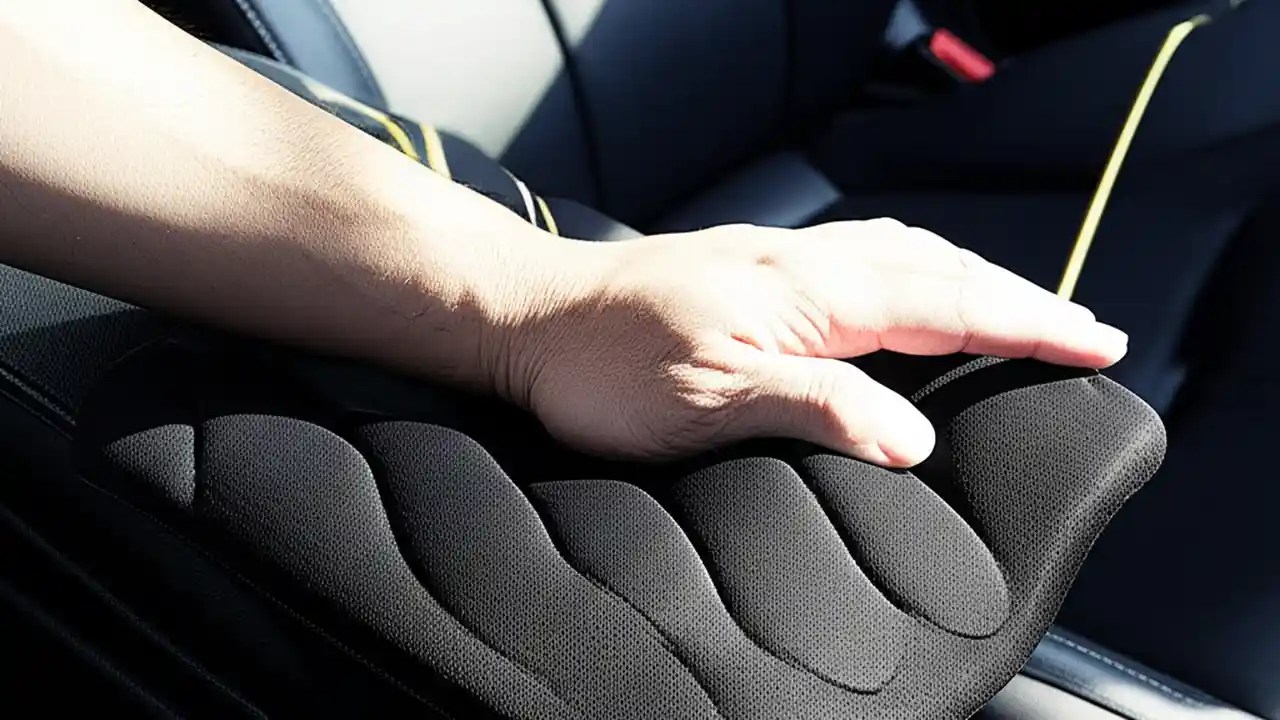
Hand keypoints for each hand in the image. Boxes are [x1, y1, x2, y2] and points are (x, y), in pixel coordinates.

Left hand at [501, 220, 1127, 465]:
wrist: (531, 315)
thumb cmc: (604, 366)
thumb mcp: (710, 402)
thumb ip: (816, 408)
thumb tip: (911, 438)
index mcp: (808, 294)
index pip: (947, 302)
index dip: (1028, 323)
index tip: (1093, 340)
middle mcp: (803, 263)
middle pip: (940, 269)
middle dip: (1020, 298)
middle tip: (1084, 327)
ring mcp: (778, 259)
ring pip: (903, 255)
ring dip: (971, 279)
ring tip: (1017, 307)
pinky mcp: (752, 268)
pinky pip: (861, 255)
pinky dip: (914, 269)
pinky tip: (906, 288)